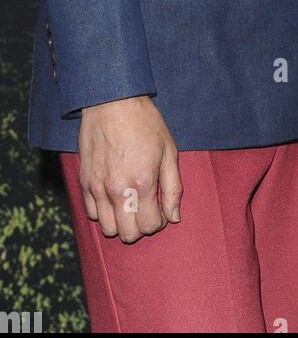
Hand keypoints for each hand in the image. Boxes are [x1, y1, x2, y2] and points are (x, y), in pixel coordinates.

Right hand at [77, 95, 181, 241]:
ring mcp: (98, 188)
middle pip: (128, 235)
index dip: (159, 222)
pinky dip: (104, 212)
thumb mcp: (169, 151)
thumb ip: (173, 188)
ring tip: (130, 203)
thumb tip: (174, 217)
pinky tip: (114, 196)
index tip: (161, 209)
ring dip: (121, 222)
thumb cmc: (145, 124)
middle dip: (141, 226)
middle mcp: (117, 191)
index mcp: (142, 184)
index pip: (149, 227)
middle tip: (147, 207)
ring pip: (108, 229)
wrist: (112, 103)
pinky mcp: (84, 182)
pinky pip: (91, 214)